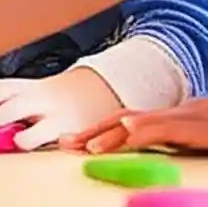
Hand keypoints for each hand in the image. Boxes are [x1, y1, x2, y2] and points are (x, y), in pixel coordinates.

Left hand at [0, 69, 121, 150]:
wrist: (87, 97)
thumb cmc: (41, 102)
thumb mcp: (17, 98)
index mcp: (12, 87)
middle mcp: (26, 94)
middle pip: (0, 90)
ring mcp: (45, 108)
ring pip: (23, 105)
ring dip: (6, 113)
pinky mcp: (63, 125)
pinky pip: (46, 131)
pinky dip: (33, 136)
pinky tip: (21, 142)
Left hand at [61, 99, 207, 154]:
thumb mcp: (198, 137)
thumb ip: (173, 139)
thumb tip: (140, 142)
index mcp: (176, 117)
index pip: (130, 120)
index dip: (99, 129)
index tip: (72, 141)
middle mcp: (179, 113)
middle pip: (128, 118)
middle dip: (93, 131)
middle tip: (63, 143)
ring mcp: (192, 117)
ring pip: (145, 122)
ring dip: (112, 132)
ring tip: (86, 144)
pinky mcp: (202, 127)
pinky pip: (172, 126)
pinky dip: (148, 127)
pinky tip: (130, 128)